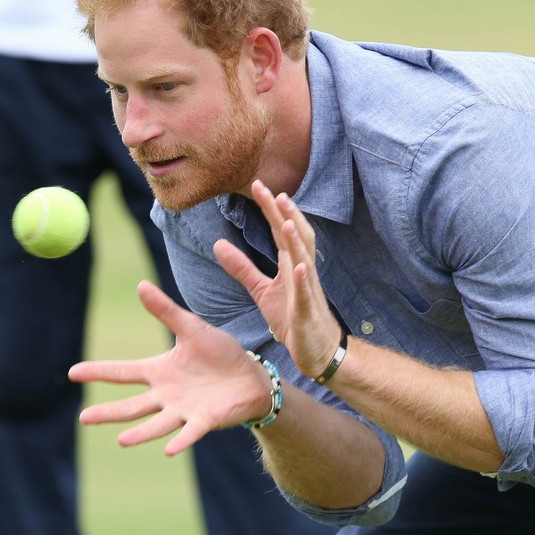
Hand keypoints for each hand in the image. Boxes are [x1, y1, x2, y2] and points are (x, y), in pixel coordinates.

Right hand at [70, 280, 273, 455]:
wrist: (252, 376)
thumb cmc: (220, 353)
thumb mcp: (192, 328)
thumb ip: (166, 311)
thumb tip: (141, 285)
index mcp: (160, 372)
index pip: (123, 371)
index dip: (99, 371)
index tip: (73, 372)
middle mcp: (167, 395)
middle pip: (133, 406)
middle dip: (109, 412)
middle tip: (84, 418)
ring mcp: (184, 410)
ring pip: (157, 424)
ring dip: (141, 433)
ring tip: (122, 440)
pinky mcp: (206, 420)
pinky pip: (190, 432)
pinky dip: (180, 441)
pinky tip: (167, 450)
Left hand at [214, 180, 342, 379]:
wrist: (317, 349)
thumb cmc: (293, 317)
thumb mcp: (262, 290)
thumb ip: (242, 267)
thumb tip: (217, 244)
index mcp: (290, 264)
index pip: (281, 231)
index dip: (271, 209)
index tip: (258, 186)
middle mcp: (302, 271)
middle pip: (296, 237)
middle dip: (286, 215)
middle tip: (273, 192)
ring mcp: (307, 290)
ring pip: (304, 260)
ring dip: (297, 241)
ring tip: (287, 222)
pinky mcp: (307, 311)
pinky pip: (306, 293)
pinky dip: (303, 279)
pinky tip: (299, 267)